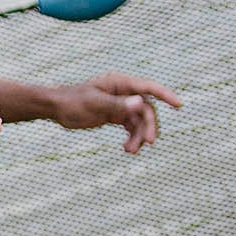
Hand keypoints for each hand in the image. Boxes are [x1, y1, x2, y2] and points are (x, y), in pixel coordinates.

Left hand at [46, 74, 181, 153]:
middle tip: (149, 143)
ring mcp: (120, 104)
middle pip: (146, 109)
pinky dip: (132, 138)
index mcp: (120, 84)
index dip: (166, 95)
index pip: (148, 88)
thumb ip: (117, 104)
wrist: (56, 109)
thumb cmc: (72, 101)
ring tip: (131, 151)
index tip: (179, 105)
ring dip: (139, 136)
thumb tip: (140, 102)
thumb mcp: (94, 104)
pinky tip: (128, 149)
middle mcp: (123, 93)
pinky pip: (130, 127)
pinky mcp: (115, 115)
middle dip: (148, 126)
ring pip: (139, 121)